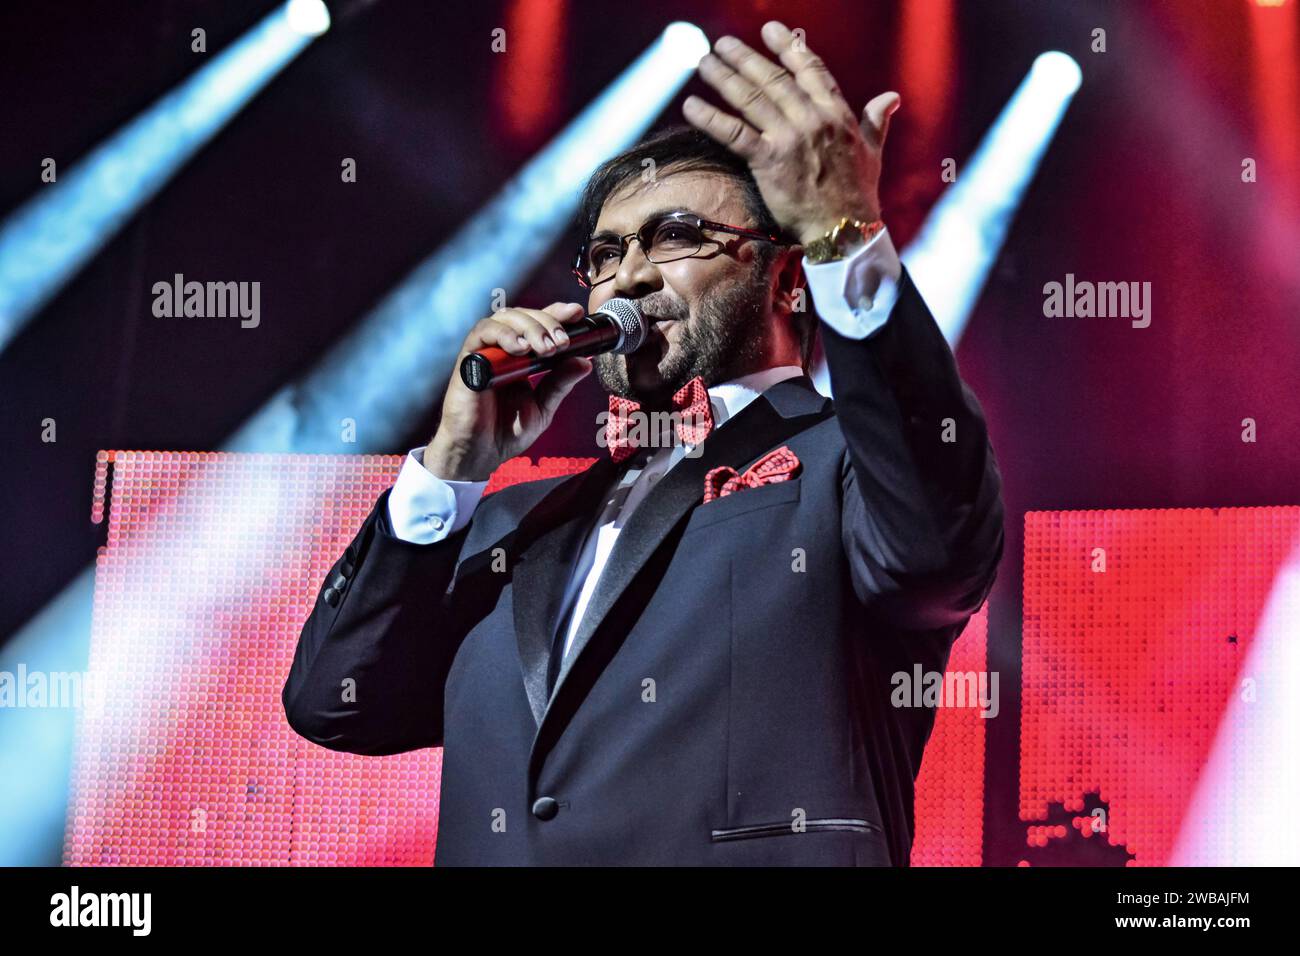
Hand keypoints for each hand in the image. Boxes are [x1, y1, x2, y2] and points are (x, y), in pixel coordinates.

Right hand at [425, 303, 592, 480]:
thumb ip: (560, 383)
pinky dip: (503, 334)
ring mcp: (486, 353)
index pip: (538, 323)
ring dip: (529, 326)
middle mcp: (503, 350)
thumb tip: (585, 362)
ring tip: (545, 347)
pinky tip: (520, 348)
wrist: (481, 453)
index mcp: (522, 357)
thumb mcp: (543, 407)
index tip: (576, 313)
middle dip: (547, 322)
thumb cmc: (506, 431)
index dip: (556, 313)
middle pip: (524, 315)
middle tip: (561, 342)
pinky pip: (482, 333)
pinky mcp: (469, 360)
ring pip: (504, 318)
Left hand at [682, 20, 898, 245]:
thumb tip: (891, 97)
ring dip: (724, 78)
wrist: (844, 231)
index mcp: (837, 114)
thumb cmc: (859, 194)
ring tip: (704, 63)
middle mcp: (812, 120)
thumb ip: (876, 120)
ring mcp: (789, 139)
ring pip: (751, 99)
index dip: (788, 46)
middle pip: (773, 79)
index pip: (810, 70)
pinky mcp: (768, 162)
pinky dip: (711, 118)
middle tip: (721, 44)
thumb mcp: (873, 151)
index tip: (769, 29)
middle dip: (745, 58)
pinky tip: (691, 105)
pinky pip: (734, 134)